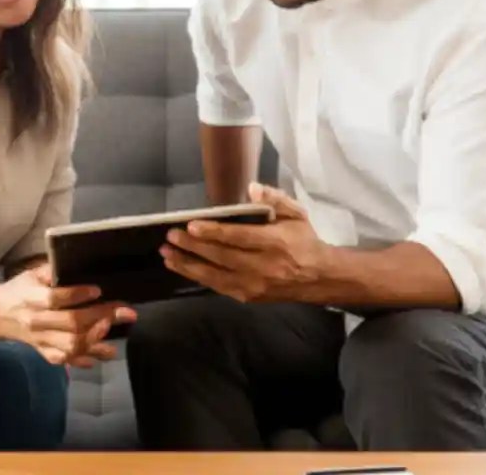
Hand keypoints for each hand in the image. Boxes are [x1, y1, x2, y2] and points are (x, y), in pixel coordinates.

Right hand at [0, 263, 136, 366]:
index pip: (54, 298)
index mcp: (31, 297)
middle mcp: (36, 321)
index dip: (77, 294)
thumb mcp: (32, 274)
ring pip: (70, 346)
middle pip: (71, 323)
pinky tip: (102, 353)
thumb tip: (77, 264)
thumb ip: (52, 270)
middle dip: (102, 317)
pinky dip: (84, 359)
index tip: (98, 290)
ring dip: (96, 342)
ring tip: (115, 338)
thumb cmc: (21, 289)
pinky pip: (64, 360)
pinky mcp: (43, 352)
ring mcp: (40, 340)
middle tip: (126, 311)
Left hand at [162, 182, 331, 302]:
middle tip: (170, 236)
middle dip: (193, 247)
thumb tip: (251, 189)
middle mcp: (263, 266)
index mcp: (275, 243)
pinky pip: (218, 287)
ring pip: (215, 275)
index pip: (239, 237)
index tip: (191, 225)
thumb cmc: (304, 240)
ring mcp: (254, 285)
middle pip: (222, 256)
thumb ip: (275, 199)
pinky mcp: (248, 297)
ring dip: (188, 264)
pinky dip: (198, 277)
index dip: (214, 232)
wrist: (319, 278)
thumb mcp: (296, 213)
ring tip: (166, 254)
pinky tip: (181, 267)